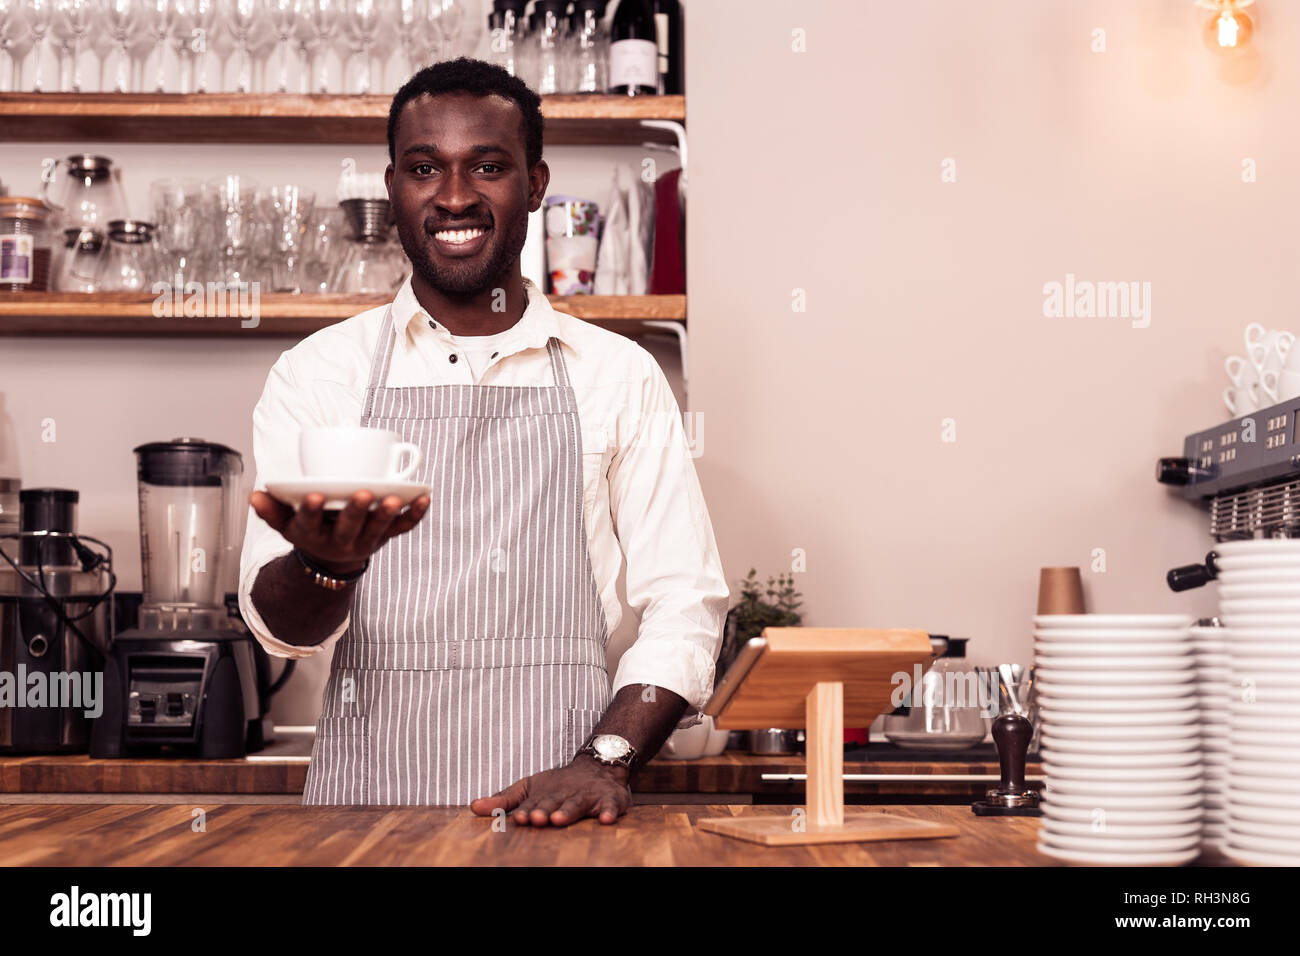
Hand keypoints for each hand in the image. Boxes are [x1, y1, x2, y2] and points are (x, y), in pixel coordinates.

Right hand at [250, 489, 430, 573]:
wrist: (333, 559)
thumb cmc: (310, 529)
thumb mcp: (286, 524)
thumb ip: (271, 510)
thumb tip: (255, 496)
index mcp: (312, 534)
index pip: (309, 522)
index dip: (311, 511)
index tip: (314, 496)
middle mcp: (340, 540)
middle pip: (348, 527)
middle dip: (355, 511)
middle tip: (362, 493)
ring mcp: (365, 539)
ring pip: (378, 529)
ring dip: (386, 514)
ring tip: (394, 498)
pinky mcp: (385, 537)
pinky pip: (402, 528)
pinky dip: (415, 514)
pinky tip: (425, 497)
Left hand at [469, 755, 631, 826]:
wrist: (598, 765)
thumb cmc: (558, 784)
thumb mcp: (529, 788)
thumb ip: (504, 800)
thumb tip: (472, 807)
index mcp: (545, 794)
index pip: (533, 804)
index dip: (526, 811)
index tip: (519, 818)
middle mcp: (565, 795)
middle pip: (554, 803)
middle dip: (545, 810)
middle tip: (536, 818)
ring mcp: (587, 797)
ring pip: (577, 805)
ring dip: (569, 812)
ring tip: (560, 819)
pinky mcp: (609, 799)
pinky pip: (611, 806)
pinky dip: (610, 811)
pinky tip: (607, 819)